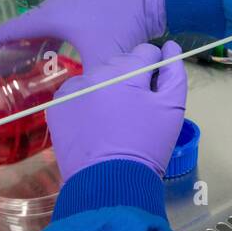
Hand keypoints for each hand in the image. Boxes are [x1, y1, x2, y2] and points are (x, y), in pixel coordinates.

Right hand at [0, 0, 165, 67]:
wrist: (150, 3)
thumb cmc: (124, 30)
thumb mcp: (102, 61)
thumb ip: (81, 82)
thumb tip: (64, 103)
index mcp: (52, 16)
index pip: (10, 30)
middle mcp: (54, 5)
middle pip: (19, 28)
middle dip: (3, 49)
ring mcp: (66, 3)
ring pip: (36, 26)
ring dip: (23, 45)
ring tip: (11, 68)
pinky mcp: (78, 6)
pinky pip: (50, 24)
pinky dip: (41, 39)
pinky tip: (43, 56)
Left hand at [46, 41, 186, 179]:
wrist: (109, 184)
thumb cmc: (147, 146)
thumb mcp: (173, 109)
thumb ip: (174, 72)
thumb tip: (170, 46)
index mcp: (127, 70)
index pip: (145, 53)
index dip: (154, 70)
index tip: (153, 92)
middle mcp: (96, 72)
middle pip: (120, 64)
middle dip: (130, 79)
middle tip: (135, 110)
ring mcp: (73, 88)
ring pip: (97, 77)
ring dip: (107, 89)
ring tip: (113, 119)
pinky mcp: (57, 106)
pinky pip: (76, 94)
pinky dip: (85, 102)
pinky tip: (94, 124)